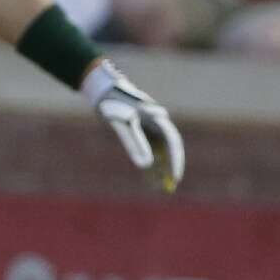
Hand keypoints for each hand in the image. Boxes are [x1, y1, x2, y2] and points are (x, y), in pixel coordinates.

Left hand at [83, 59, 183, 191]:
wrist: (103, 92)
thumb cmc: (113, 106)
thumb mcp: (123, 125)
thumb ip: (135, 144)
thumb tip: (146, 166)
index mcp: (158, 120)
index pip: (173, 143)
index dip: (176, 162)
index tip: (175, 178)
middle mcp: (158, 124)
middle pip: (169, 149)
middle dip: (169, 168)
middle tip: (169, 188)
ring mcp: (150, 128)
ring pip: (159, 152)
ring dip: (159, 168)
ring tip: (158, 188)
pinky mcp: (141, 132)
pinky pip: (149, 150)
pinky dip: (149, 163)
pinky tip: (149, 178)